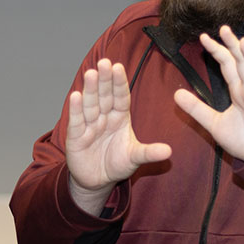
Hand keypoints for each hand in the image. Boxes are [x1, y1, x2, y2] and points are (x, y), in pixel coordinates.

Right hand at [66, 58, 171, 213]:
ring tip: (91, 74)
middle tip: (104, 63)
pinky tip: (76, 96)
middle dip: (104, 80)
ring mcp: (89, 126)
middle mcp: (103, 117)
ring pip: (90, 105)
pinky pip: (76, 121)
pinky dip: (75, 109)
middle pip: (104, 96)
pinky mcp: (76, 137)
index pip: (120, 97)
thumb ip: (149, 153)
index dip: (119, 83)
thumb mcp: (134, 158)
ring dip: (91, 89)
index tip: (119, 67)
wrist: (97, 180)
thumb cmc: (116, 163)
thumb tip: (169, 152)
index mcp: (119, 117)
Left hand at [174, 26, 243, 161]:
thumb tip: (176, 94)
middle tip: (224, 28)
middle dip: (234, 46)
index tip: (203, 38)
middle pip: (242, 63)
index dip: (217, 51)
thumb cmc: (243, 138)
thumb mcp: (213, 123)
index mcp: (238, 90)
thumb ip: (196, 108)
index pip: (227, 65)